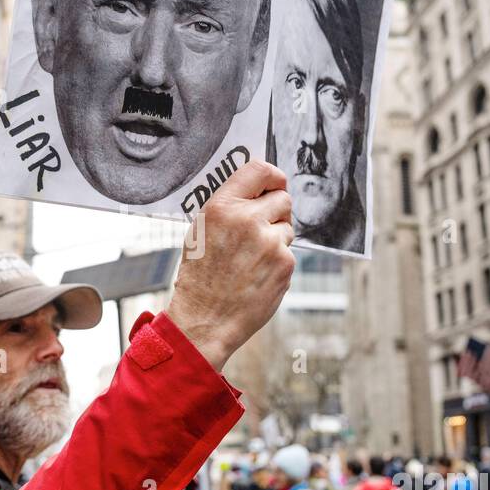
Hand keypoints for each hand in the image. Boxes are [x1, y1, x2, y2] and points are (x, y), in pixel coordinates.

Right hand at [166, 160, 294, 370]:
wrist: (205, 319)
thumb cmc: (200, 277)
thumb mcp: (202, 231)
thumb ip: (229, 207)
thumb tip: (258, 190)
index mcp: (222, 207)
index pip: (259, 169)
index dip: (272, 175)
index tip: (275, 182)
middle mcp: (247, 219)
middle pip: (282, 198)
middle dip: (276, 211)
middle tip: (260, 230)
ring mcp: (269, 242)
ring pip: (287, 227)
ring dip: (276, 239)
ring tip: (251, 259)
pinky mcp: (285, 264)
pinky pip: (288, 253)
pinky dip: (278, 263)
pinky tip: (257, 275)